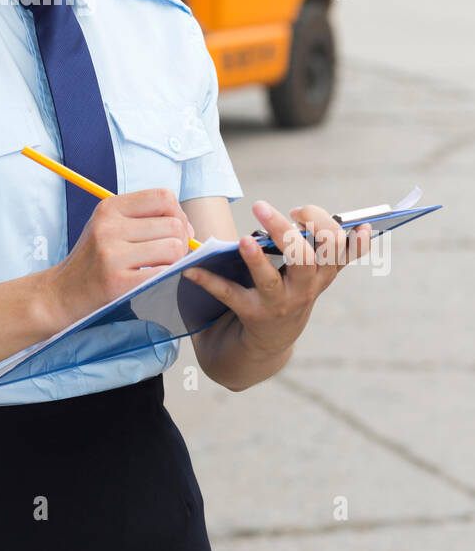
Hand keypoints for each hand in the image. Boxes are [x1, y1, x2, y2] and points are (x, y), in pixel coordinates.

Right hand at [39, 187, 194, 333]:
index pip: (163, 197)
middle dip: (181, 242)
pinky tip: (154, 280)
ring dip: (175, 262)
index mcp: (109, 207)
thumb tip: (188, 228)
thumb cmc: (93, 260)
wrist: (61, 294)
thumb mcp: (109, 226)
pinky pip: (164, 273)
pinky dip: (168, 277)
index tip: (176, 232)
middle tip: (170, 256)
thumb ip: (144, 219)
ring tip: (159, 268)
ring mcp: (112, 254)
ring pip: (174, 248)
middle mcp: (109, 226)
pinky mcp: (118, 281)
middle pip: (173, 225)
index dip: (179, 214)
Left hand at [182, 199, 372, 358]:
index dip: (323, 225)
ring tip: (244, 240)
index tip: (299, 211)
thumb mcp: (318, 274)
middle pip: (303, 257)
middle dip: (284, 231)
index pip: (337, 247)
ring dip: (255, 259)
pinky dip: (209, 281)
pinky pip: (229, 295)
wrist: (271, 342)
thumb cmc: (293, 292)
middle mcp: (305, 288)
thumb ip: (332, 249)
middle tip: (261, 207)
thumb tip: (359, 225)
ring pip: (270, 280)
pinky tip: (192, 270)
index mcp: (322, 273)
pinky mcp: (252, 313)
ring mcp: (278, 303)